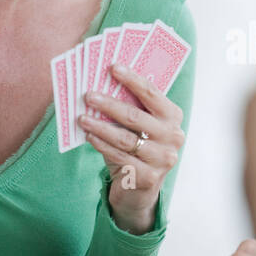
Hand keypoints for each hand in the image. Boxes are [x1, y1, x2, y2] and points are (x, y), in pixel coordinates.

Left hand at [79, 64, 183, 231]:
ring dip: (100, 126)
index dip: (132, 79)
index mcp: (173, 117)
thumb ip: (130, 108)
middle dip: (109, 104)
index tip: (113, 67)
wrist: (141, 188)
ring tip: (82, 118)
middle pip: (135, 116)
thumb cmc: (138, 147)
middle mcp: (173, 137)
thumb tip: (103, 85)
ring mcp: (162, 159)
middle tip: (89, 96)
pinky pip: (120, 157)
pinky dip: (102, 145)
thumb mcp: (140, 126)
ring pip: (125, 138)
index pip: (152, 93)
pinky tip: (90, 137)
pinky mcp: (148, 177)